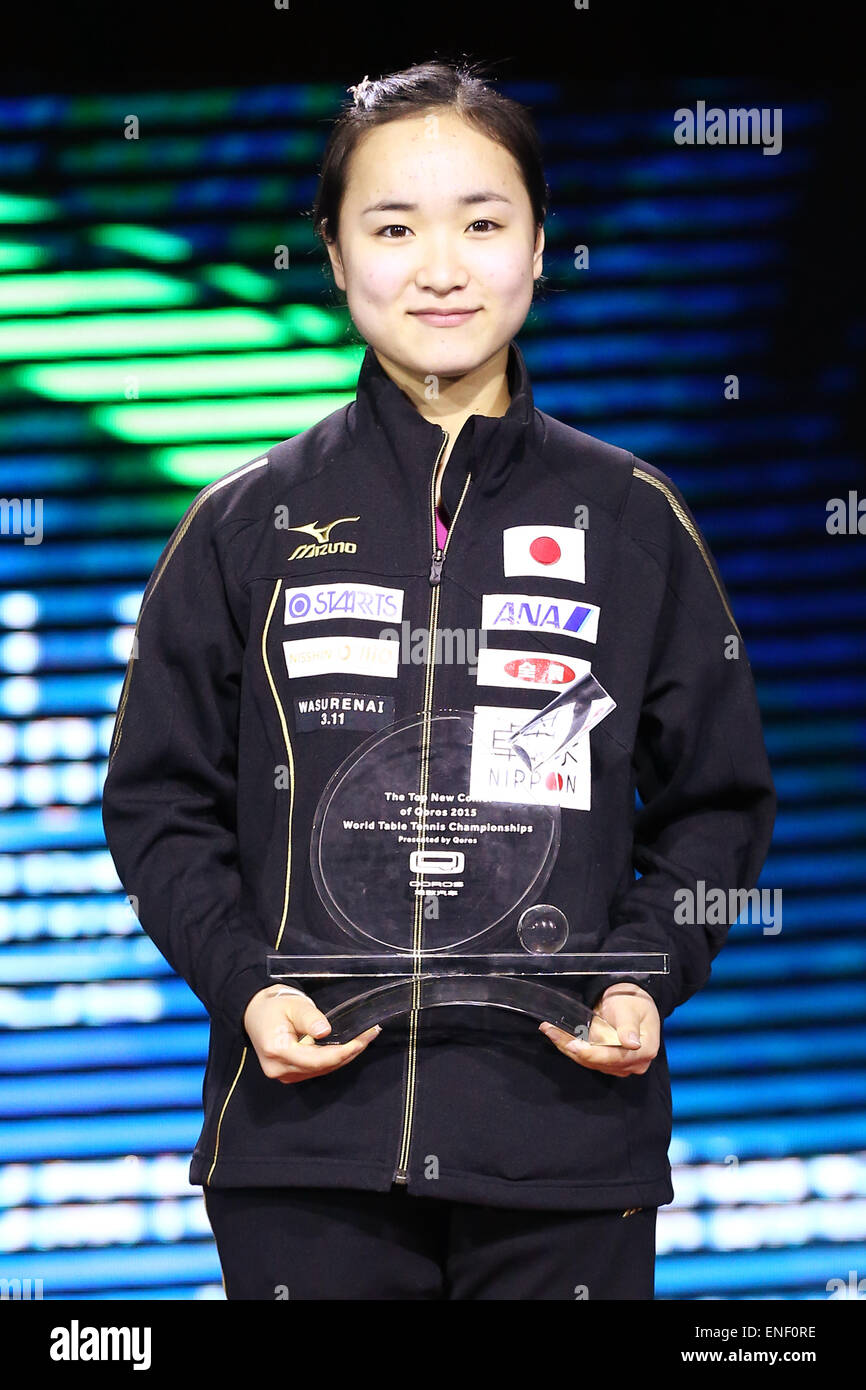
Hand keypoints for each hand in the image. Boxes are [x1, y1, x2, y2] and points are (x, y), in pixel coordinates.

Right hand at [243, 985, 380, 1083]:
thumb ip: (309, 1018)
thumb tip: (325, 1031)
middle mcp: (279, 1068)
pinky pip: (317, 1069)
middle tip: (371, 1034)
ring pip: (322, 1070)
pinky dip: (334, 1058)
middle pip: (321, 1067)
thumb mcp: (293, 1005)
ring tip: (364, 1038)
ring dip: (345, 1056)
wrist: (256, 1013)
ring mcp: (284, 1074)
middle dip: (349, 1052)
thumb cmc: (274, 1007)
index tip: (361, 1041)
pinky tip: (349, 1046)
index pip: (315, 1059)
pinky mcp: (291, 1073)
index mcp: (276, 1050)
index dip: (341, 1052)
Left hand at [538, 984, 659, 1076]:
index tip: (573, 1046)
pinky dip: (571, 1047)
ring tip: (550, 1030)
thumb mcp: (630, 1008)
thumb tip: (631, 1044)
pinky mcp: (607, 1062)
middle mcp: (634, 1063)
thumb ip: (629, 1026)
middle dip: (573, 1048)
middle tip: (551, 1031)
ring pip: (589, 1061)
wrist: (630, 1000)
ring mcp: (620, 1064)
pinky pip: (586, 1058)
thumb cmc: (632, 1001)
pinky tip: (557, 1035)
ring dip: (567, 1047)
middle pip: (599, 1061)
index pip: (615, 1057)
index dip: (593, 1053)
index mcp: (645, 1050)